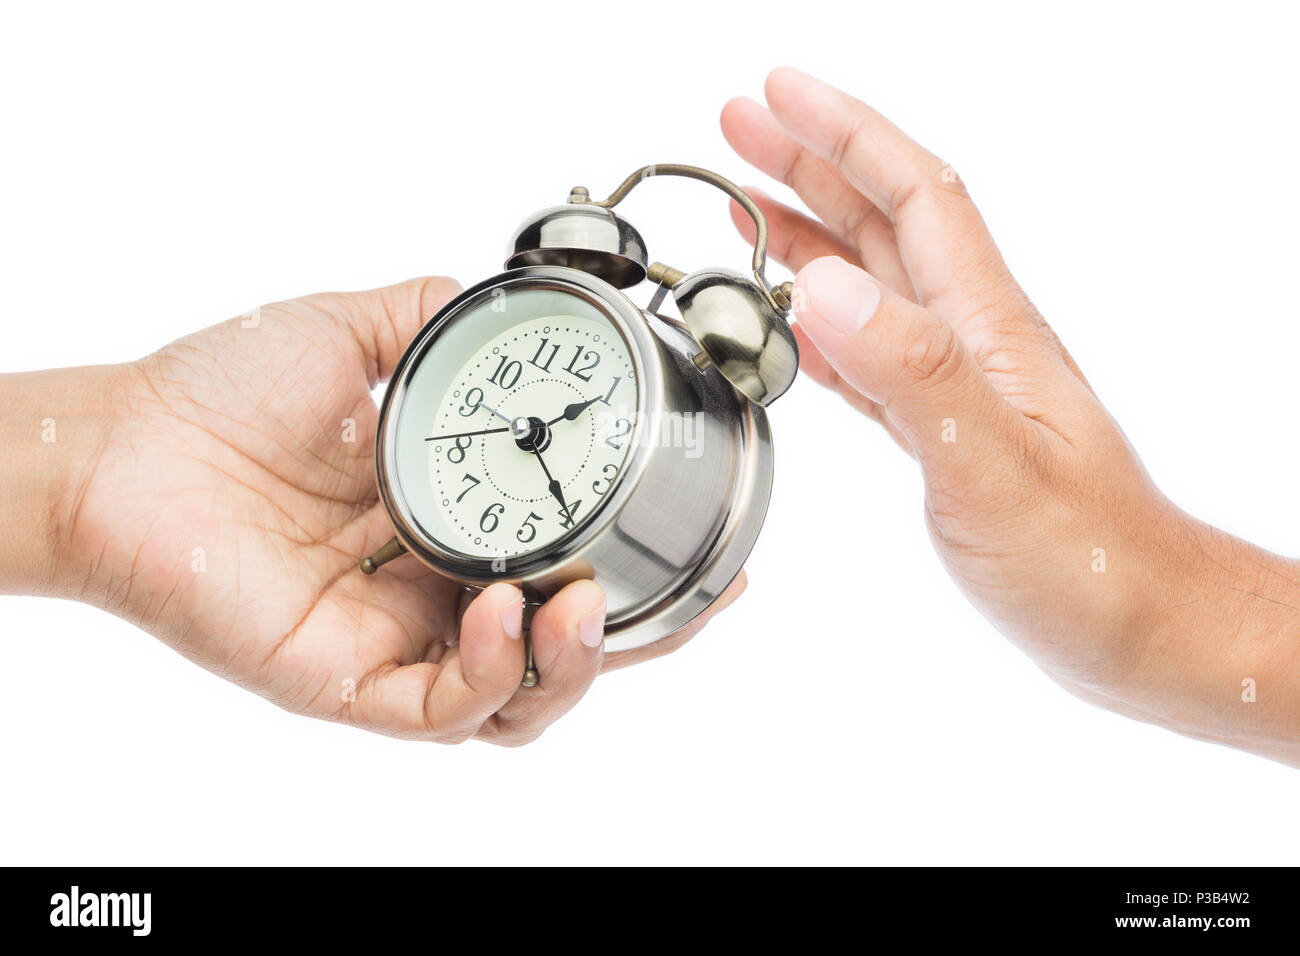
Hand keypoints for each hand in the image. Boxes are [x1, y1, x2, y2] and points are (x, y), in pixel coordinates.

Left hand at [2, 278, 743, 744]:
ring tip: (586, 611)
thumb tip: (506, 298)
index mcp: (447, 523)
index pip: (566, 564)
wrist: (120, 445)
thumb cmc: (218, 394)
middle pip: (564, 646)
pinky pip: (442, 709)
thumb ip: (434, 317)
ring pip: (519, 700)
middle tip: (703, 597)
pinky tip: (501, 613)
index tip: (707, 538)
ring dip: (577, 666)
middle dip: (643, 634)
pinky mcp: (346, 682)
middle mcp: (432, 592)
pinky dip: (490, 675)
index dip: (641, 563)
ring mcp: (394, 642)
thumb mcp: (355, 330)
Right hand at [722, 68, 1299, 762]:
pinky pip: (868, 354)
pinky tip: (792, 325)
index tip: (775, 97)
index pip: (912, 196)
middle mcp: (969, 340)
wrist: (1138, 622)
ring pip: (871, 281)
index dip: (844, 135)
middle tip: (736, 130)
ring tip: (746, 210)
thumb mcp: (989, 463)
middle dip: (809, 163)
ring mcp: (956, 383)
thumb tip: (823, 284)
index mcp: (984, 328)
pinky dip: (820, 324)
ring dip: (809, 233)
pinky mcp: (942, 431)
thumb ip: (910, 371)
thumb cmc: (1085, 558)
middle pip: (883, 221)